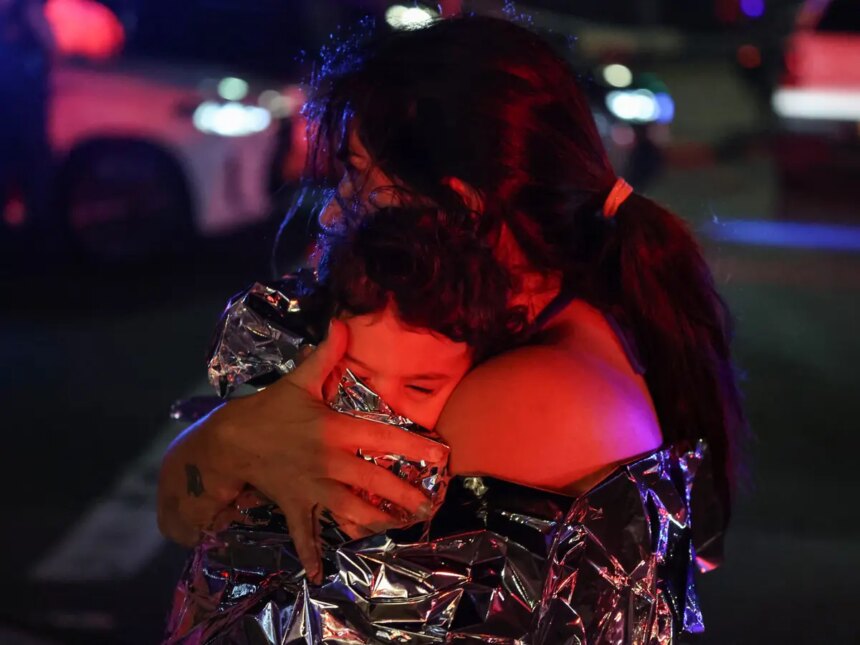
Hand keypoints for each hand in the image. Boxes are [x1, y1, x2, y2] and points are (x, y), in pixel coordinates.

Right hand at [207, 320, 441, 581]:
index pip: (383, 438)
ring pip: (350, 512)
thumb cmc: (268, 409)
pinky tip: (320, 574)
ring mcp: (313, 487)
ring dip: (376, 523)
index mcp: (335, 430)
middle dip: (406, 496)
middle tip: (430, 506)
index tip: (441, 456)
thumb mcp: (297, 380)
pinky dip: (310, 553)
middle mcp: (329, 462)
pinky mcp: (296, 504)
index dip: (414, 447)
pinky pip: (304, 533)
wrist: (229, 440)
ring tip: (401, 528)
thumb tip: (342, 323)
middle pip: (375, 483)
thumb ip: (324, 355)